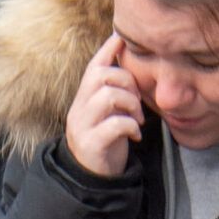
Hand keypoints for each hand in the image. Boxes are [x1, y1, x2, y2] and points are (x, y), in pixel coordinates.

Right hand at [63, 31, 143, 178]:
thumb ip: (115, 92)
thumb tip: (131, 65)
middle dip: (127, 81)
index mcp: (84, 97)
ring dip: (130, 104)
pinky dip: (131, 126)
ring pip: (107, 96)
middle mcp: (79, 107)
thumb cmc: (106, 142)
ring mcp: (83, 125)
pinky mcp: (92, 144)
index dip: (110, 48)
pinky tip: (135, 135)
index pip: (95, 65)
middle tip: (138, 101)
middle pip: (100, 75)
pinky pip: (114, 124)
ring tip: (138, 119)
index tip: (124, 38)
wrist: (93, 180)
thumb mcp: (109, 114)